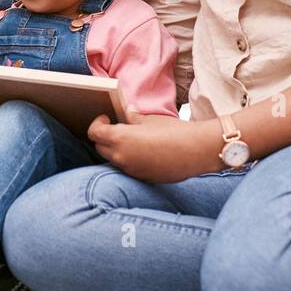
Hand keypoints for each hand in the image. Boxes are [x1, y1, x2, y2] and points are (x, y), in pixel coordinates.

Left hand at [87, 109, 221, 182]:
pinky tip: (144, 152)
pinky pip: (128, 169)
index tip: (105, 118)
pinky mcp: (142, 178)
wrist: (197, 151)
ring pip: (114, 160)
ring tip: (131, 140)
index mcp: (120, 138)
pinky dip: (130, 160)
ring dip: (117, 150)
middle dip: (104, 137)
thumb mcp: (151, 120)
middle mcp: (121, 157)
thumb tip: (127, 113)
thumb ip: (134, 118)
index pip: (94, 133)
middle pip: (100, 148)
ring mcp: (131, 170)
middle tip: (116, 128)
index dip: (97, 124)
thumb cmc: (174, 131)